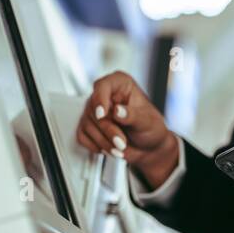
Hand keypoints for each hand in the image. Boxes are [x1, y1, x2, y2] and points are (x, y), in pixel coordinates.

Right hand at [76, 71, 178, 187]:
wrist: (148, 148)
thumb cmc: (151, 129)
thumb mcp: (148, 121)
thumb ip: (133, 115)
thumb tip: (118, 110)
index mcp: (121, 85)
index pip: (103, 85)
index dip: (100, 99)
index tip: (102, 115)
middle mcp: (105, 95)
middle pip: (94, 110)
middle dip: (108, 130)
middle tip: (122, 142)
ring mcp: (95, 111)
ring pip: (87, 125)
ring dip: (104, 141)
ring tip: (120, 148)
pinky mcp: (89, 126)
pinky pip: (82, 136)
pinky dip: (96, 146)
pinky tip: (110, 148)